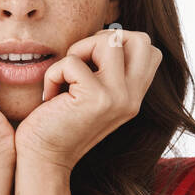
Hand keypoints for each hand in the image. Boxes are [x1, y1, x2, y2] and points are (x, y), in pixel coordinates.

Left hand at [15, 26, 162, 171]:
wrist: (44, 159)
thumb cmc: (59, 124)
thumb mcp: (93, 96)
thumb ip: (108, 72)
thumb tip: (109, 35)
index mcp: (134, 97)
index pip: (150, 50)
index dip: (119, 44)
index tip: (92, 63)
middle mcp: (133, 98)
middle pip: (140, 39)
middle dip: (104, 38)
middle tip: (82, 61)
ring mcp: (119, 98)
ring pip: (110, 40)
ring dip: (79, 50)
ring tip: (66, 76)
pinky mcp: (97, 98)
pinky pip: (73, 61)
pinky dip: (54, 73)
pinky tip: (50, 96)